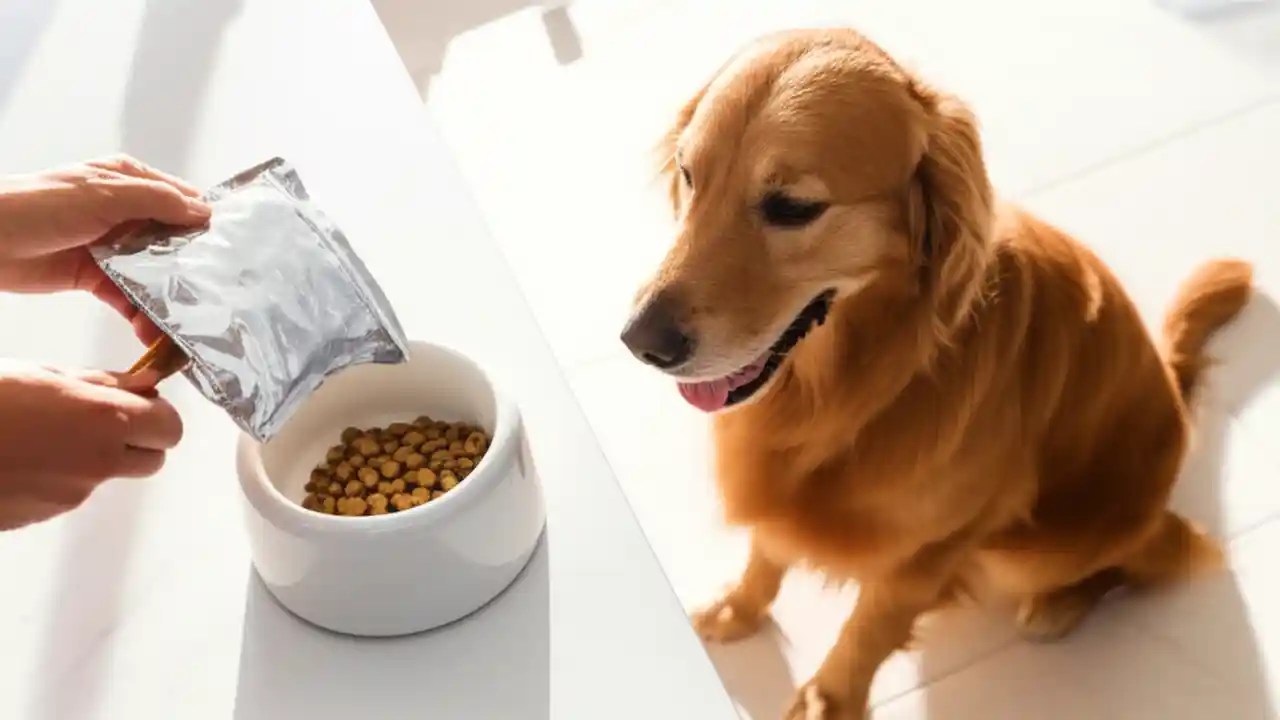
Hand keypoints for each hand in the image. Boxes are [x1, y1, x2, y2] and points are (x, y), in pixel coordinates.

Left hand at [0, 155, 210, 343]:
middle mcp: (124, 212)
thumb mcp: (104, 195)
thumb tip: (206, 212)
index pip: (182, 200)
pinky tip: (157, 335)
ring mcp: (109, 245)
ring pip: (153, 273)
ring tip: (191, 325)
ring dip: (171, 298)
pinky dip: (143, 316)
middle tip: (221, 297)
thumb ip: (157, 201)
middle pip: (172, 241)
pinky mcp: (94, 276)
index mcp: (129, 182)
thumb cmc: (37, 207)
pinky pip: (128, 298)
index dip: (207, 224)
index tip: (234, 253)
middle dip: (194, 269)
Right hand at [0, 361, 181, 530]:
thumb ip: (98, 384)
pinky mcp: (43, 514)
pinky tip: (22, 456)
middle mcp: (97, 462)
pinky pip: (68, 491)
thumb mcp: (40, 375)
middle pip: (153, 459)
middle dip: (139, 440)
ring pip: (108, 475)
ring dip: (94, 456)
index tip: (139, 403)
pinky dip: (57, 475)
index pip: (171, 427)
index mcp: (103, 419)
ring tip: (45, 433)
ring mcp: (71, 493)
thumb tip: (140, 386)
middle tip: (104, 420)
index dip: (158, 415)